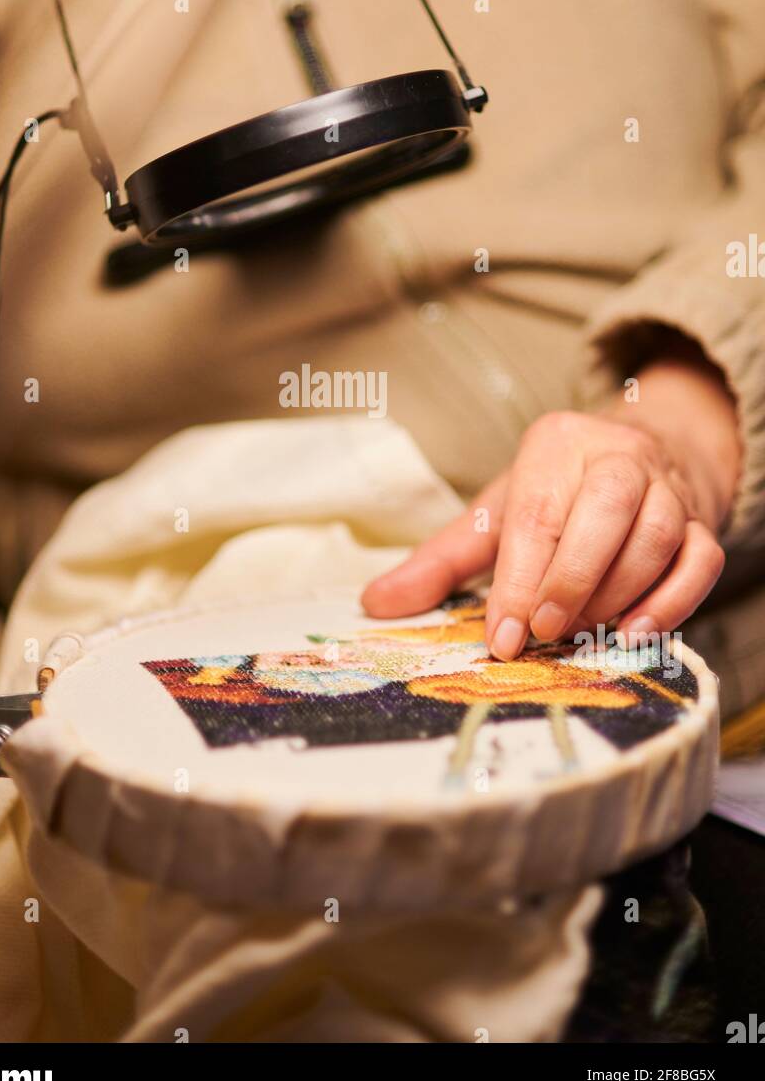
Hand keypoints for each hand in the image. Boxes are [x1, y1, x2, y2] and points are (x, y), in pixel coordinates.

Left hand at [363, 358, 740, 658]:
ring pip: (658, 535)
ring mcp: (668, 488)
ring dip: (617, 593)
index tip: (501, 636)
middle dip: (572, 577)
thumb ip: (440, 561)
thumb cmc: (554, 498)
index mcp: (556, 444)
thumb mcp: (495, 516)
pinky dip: (672, 602)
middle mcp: (618, 455)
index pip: (538, 512)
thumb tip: (376, 603)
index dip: (519, 580)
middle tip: (545, 630)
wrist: (636, 465)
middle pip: (606, 508)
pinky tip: (633, 634)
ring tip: (580, 633)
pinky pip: (700, 560)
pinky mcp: (703, 523)